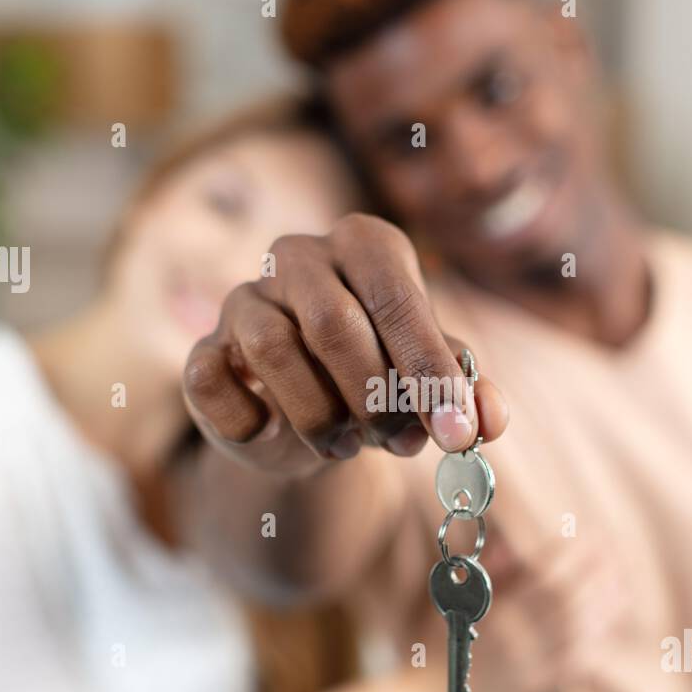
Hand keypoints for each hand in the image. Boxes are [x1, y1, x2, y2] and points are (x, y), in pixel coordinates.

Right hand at [182, 213, 508, 477]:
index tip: (457, 433)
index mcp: (364, 246)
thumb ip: (465, 394)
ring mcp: (242, 299)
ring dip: (319, 415)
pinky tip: (273, 434)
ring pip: (272, 350)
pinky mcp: (202, 350)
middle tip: (401, 444)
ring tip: (345, 446)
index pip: (397, 297)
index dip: (428, 370)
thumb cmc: (376, 380)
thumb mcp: (428, 384)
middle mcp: (298, 256)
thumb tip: (489, 422)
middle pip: (332, 323)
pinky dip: (249, 422)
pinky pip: (213, 382)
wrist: (301, 418)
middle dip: (374, 397)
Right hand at [417, 547, 631, 691]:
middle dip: (596, 574)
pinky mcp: (537, 683)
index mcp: (497, 615)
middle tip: (615, 551)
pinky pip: (575, 662)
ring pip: (578, 631)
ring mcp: (530, 663)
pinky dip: (596, 641)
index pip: (544, 580)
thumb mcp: (456, 599)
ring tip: (622, 582)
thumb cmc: (443, 638)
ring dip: (605, 605)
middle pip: (569, 602)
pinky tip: (610, 623)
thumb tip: (512, 544)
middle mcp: (518, 639)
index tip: (588, 534)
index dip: (571, 556)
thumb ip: (487, 572)